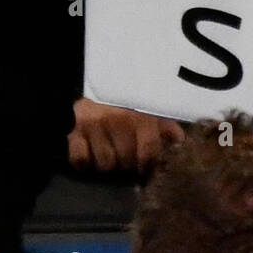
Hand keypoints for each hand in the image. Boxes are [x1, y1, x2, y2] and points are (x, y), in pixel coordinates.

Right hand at [67, 99, 183, 174]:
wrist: (90, 85)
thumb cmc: (124, 99)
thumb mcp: (147, 107)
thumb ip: (164, 125)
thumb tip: (179, 142)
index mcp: (138, 114)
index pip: (148, 152)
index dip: (148, 165)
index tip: (146, 167)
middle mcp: (116, 120)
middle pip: (125, 162)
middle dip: (128, 164)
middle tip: (126, 158)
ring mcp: (93, 126)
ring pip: (105, 165)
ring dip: (108, 164)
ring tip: (110, 154)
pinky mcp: (73, 132)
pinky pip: (80, 160)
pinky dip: (85, 162)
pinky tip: (91, 154)